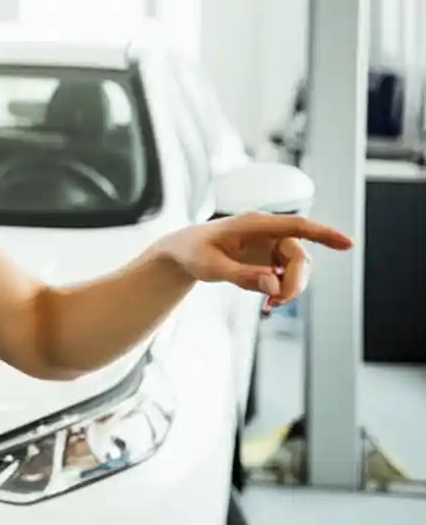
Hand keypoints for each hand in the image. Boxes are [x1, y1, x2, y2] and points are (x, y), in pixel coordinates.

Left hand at [157, 212, 352, 309]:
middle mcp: (267, 233)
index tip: (348, 244)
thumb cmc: (193, 253)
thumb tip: (275, 284)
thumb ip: (242, 275)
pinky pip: (285, 276)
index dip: (324, 234)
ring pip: (296, 269)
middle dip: (295, 282)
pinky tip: (268, 303)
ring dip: (290, 289)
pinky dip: (282, 291)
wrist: (181, 253)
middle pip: (299, 256)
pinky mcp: (267, 260)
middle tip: (277, 302)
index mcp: (254, 225)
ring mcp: (269, 246)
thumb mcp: (212, 267)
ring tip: (270, 305)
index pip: (297, 226)